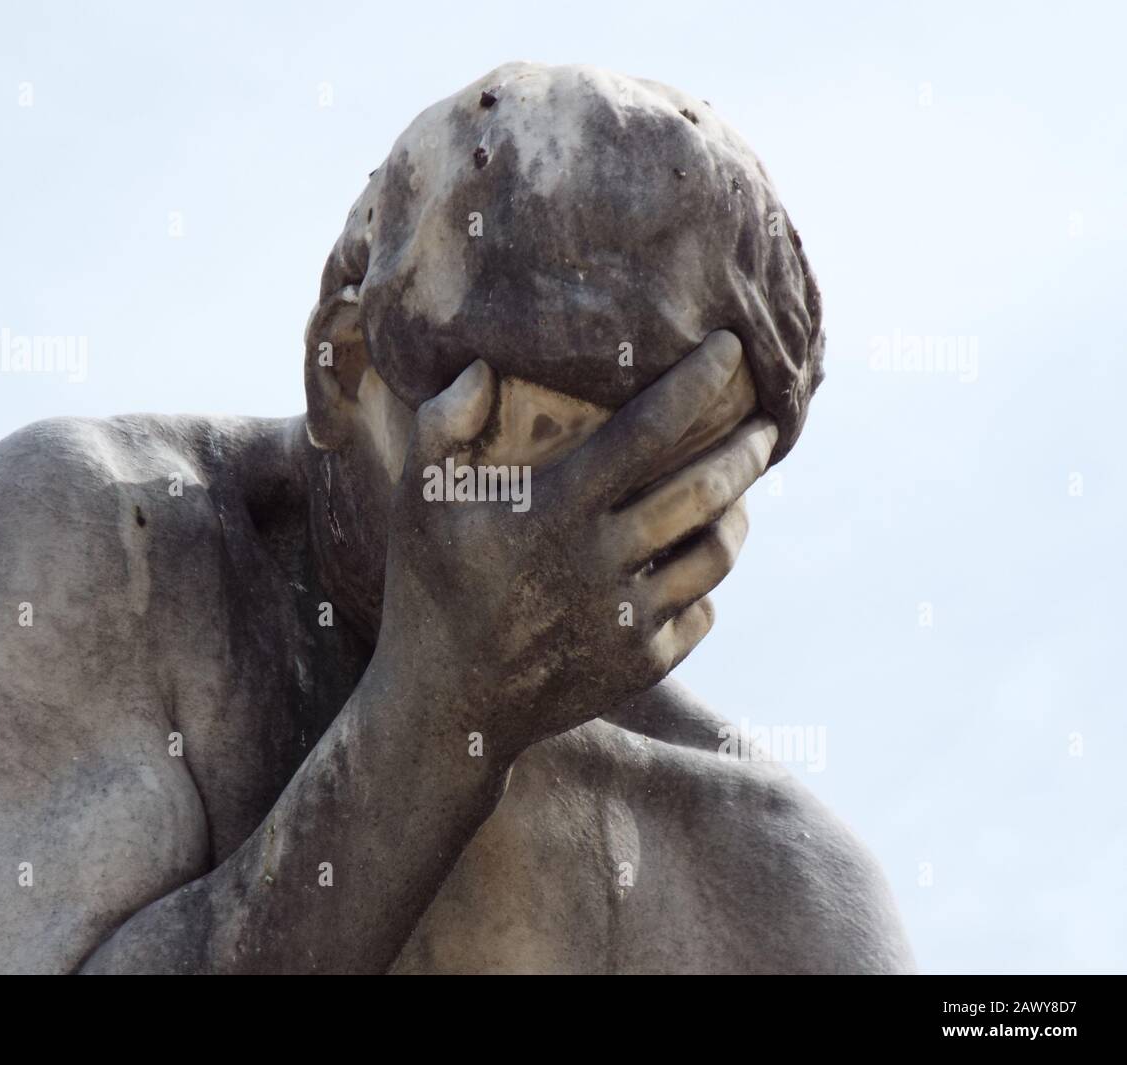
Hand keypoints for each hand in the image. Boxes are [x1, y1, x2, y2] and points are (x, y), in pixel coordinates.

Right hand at [374, 330, 776, 760]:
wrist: (448, 710)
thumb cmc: (429, 592)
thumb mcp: (416, 504)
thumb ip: (441, 426)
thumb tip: (481, 367)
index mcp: (556, 511)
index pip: (648, 431)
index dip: (698, 383)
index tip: (731, 349)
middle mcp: (602, 561)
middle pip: (705, 490)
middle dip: (748, 449)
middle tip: (765, 426)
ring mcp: (627, 618)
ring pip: (716, 554)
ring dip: (740, 515)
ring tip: (741, 494)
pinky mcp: (641, 664)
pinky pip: (701, 612)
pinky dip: (708, 583)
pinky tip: (697, 563)